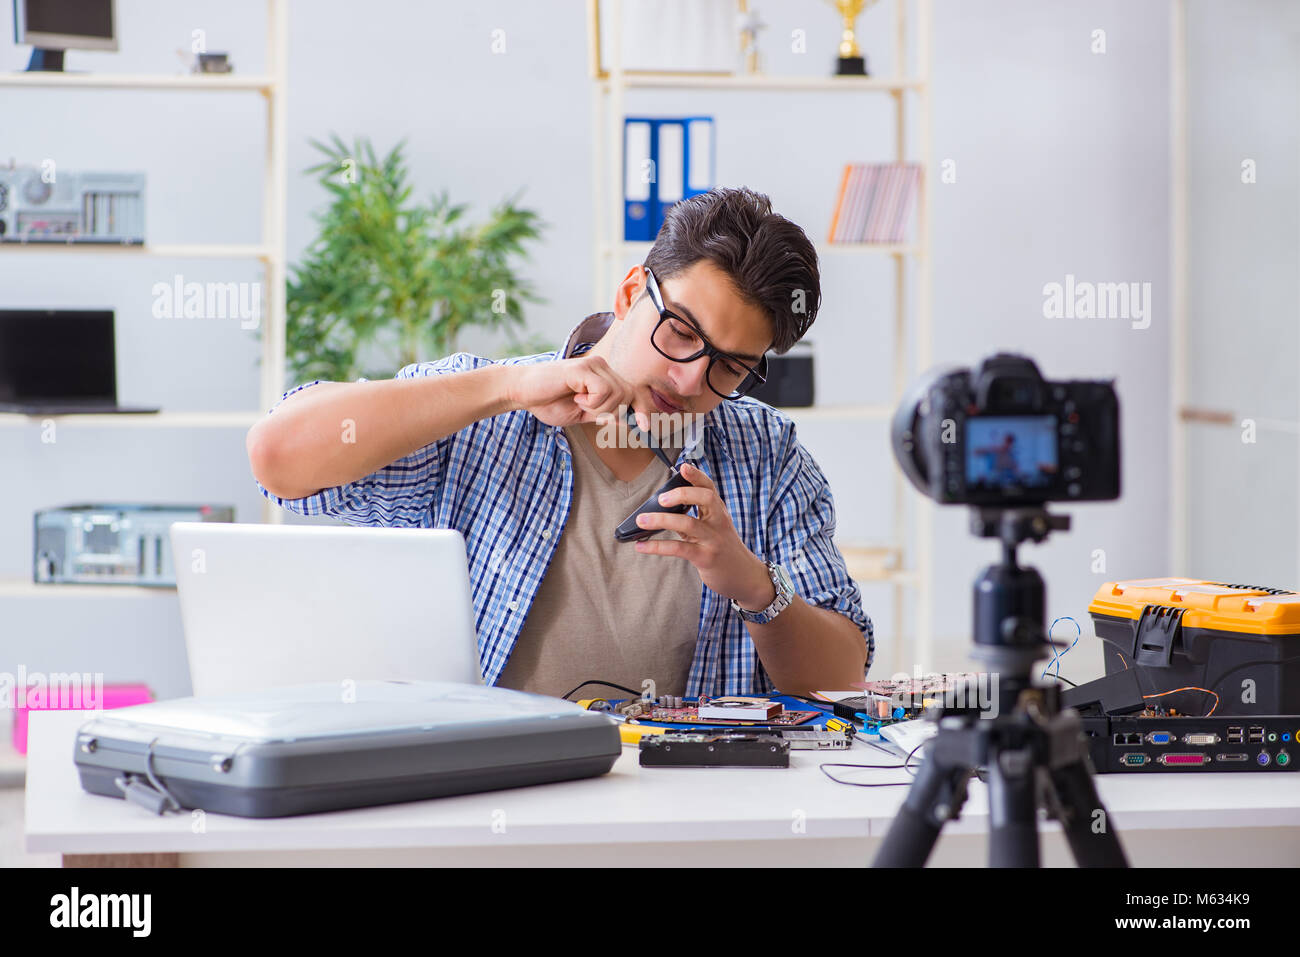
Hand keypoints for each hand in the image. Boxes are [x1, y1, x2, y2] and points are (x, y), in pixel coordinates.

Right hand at [508, 355, 654, 431]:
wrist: (521, 393)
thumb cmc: (548, 402)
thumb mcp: (582, 414)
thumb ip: (604, 414)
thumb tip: (629, 421)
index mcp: (603, 376)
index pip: (634, 391)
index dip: (643, 409)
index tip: (647, 428)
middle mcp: (602, 366)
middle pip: (628, 394)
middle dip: (612, 411)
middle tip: (587, 410)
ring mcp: (593, 365)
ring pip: (617, 393)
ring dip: (598, 407)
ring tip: (577, 401)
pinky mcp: (583, 369)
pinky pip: (603, 390)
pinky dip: (591, 401)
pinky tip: (575, 396)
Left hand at [633, 462, 775, 609]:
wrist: (744, 576)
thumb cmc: (722, 549)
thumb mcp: (713, 529)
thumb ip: (693, 517)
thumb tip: (661, 509)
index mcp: (719, 512)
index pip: (709, 488)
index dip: (697, 476)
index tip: (683, 467)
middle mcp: (718, 522)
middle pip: (705, 499)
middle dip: (682, 494)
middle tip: (661, 498)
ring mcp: (713, 540)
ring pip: (688, 523)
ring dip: (661, 520)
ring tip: (641, 521)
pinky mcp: (705, 558)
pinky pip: (679, 548)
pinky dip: (657, 546)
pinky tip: (641, 546)